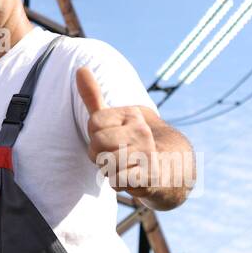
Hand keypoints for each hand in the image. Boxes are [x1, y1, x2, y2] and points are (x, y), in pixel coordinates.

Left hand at [76, 66, 158, 195]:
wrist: (171, 170)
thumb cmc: (132, 143)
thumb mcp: (113, 118)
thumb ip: (94, 96)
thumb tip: (80, 68)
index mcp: (131, 114)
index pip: (93, 124)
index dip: (96, 137)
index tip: (112, 139)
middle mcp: (141, 131)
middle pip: (96, 145)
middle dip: (100, 156)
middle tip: (118, 156)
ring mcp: (148, 153)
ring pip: (105, 165)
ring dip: (110, 171)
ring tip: (126, 167)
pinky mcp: (151, 176)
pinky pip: (116, 182)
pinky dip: (119, 184)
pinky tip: (133, 179)